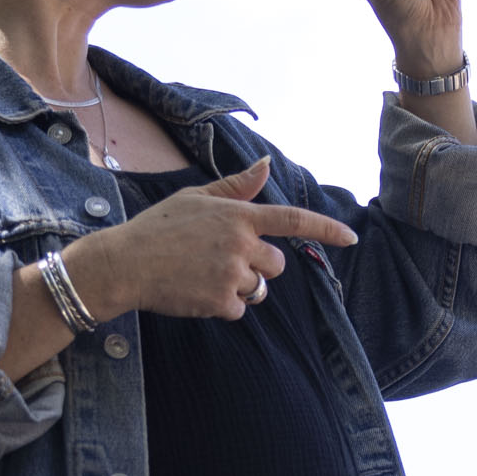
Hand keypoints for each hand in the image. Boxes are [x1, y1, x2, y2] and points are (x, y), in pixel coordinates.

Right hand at [64, 158, 356, 321]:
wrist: (126, 263)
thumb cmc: (158, 228)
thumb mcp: (196, 197)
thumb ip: (236, 188)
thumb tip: (265, 165)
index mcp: (238, 215)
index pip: (293, 221)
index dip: (325, 230)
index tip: (351, 238)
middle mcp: (241, 243)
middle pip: (277, 265)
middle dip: (258, 267)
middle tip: (221, 261)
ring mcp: (232, 273)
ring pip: (259, 289)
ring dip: (241, 287)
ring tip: (204, 276)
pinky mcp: (221, 301)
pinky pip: (239, 309)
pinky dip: (222, 306)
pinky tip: (196, 292)